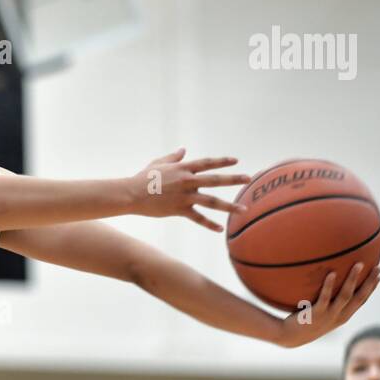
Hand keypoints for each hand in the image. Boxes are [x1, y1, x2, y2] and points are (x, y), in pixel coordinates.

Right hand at [129, 148, 250, 230]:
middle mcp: (187, 181)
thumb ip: (173, 157)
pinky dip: (209, 224)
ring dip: (229, 206)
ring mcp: (185, 196)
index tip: (236, 161)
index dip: (222, 161)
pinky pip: (198, 218)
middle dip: (233, 179)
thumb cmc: (143, 177)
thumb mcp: (159, 163)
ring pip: (212, 201)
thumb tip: (184, 150)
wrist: (131, 194)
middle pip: (216, 180)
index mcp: (183, 168)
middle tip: (248, 178)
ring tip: (244, 209)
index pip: (207, 163)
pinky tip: (220, 229)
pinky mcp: (179, 210)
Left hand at [277, 263, 379, 347]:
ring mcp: (329, 315)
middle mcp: (340, 316)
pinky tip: (332, 273)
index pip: (361, 300)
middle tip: (378, 267)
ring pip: (346, 296)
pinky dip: (329, 286)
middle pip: (360, 297)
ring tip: (358, 264)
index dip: (372, 288)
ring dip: (353, 279)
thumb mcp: (320, 312)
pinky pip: (325, 298)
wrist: (290, 337)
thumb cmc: (303, 322)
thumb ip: (327, 301)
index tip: (379, 275)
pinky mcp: (316, 314)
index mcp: (343, 316)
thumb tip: (328, 280)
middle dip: (370, 282)